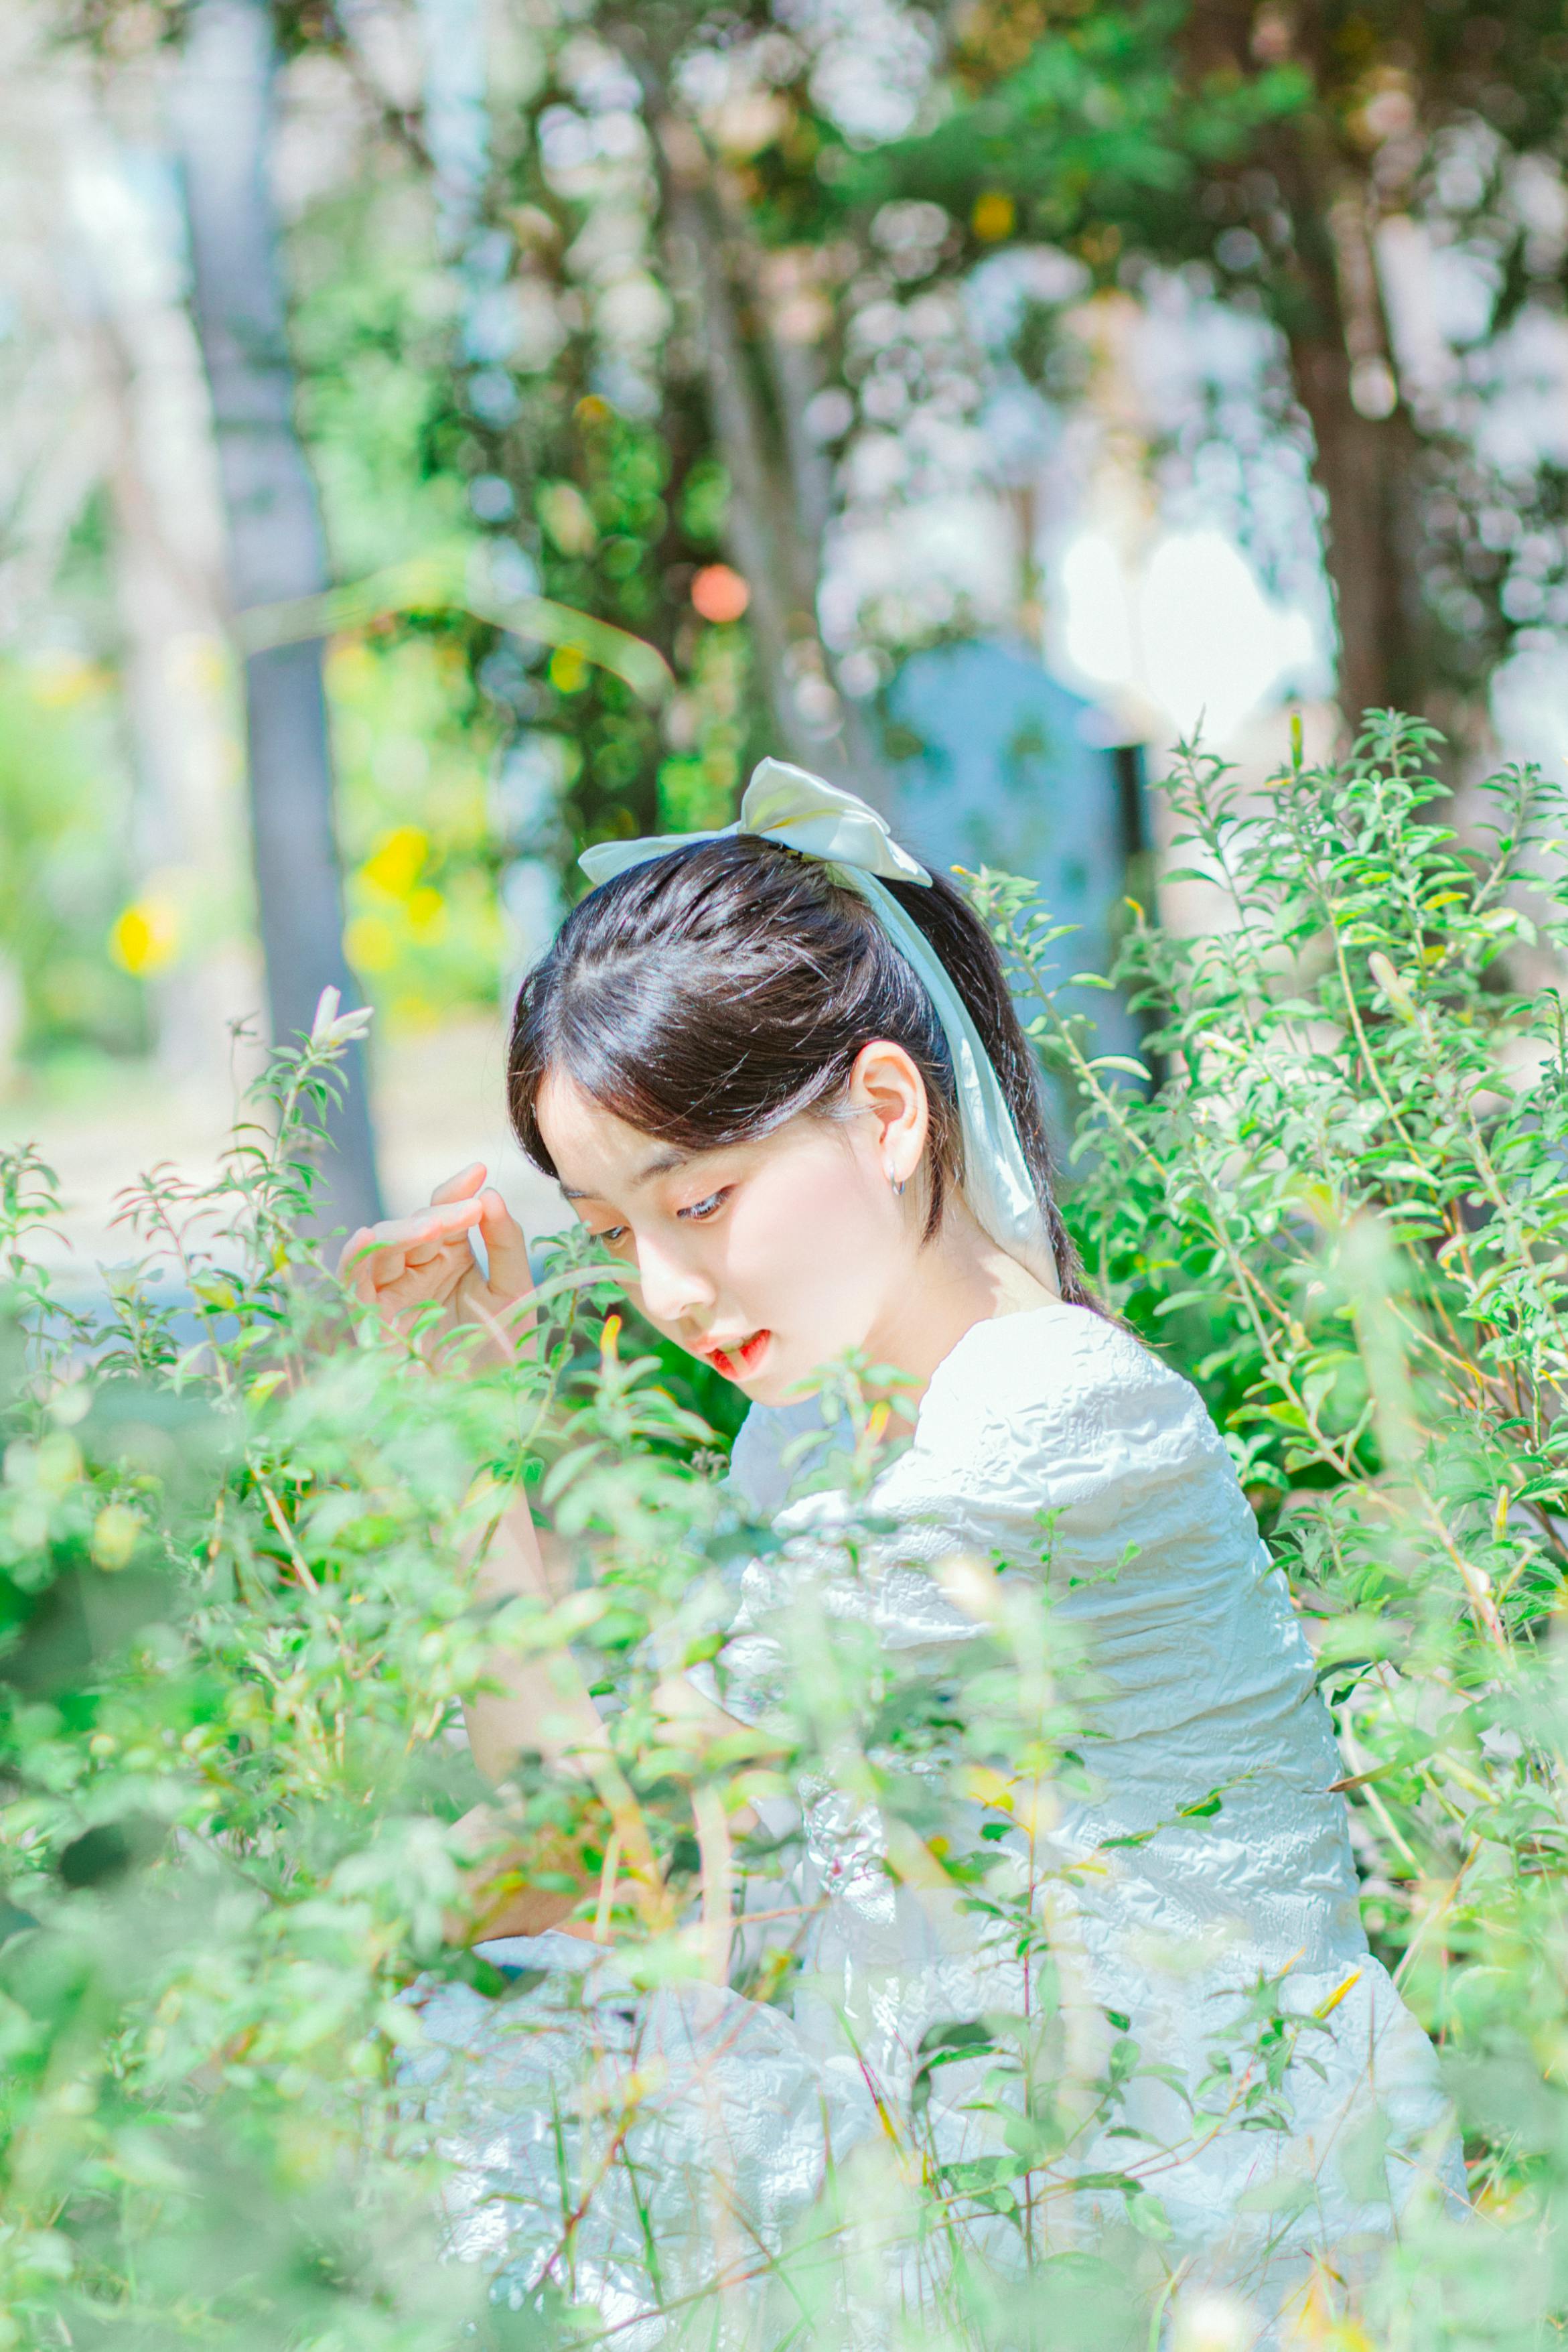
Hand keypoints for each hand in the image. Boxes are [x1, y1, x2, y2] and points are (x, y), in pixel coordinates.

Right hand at [338, 1162, 533, 1355]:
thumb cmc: (503, 1356)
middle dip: (441, 1213)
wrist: (486, 1415)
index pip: (446, 1213)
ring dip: (404, 1232)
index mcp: (451, 1259)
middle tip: (470, 1209)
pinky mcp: (369, 1318)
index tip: (481, 1171)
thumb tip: (490, 1194)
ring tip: (434, 1229)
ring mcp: (392, 1292)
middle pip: (416, 1225)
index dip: (458, 1190)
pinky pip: (354, 1278)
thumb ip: (505, 1244)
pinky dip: (357, 1256)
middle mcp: (418, 1270)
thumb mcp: (514, 1292)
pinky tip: (370, 1236)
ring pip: (383, 1245)